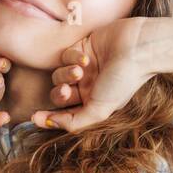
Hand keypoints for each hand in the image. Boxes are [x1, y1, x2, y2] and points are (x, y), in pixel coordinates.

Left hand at [32, 17, 151, 132]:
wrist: (138, 48)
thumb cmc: (123, 81)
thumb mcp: (99, 110)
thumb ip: (74, 122)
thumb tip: (48, 125)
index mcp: (93, 104)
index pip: (65, 114)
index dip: (49, 117)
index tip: (34, 117)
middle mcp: (87, 87)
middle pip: (58, 95)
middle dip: (59, 94)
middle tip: (68, 89)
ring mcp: (83, 68)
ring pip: (58, 75)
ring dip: (66, 74)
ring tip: (81, 70)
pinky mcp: (81, 48)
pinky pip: (64, 56)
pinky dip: (71, 58)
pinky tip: (85, 57)